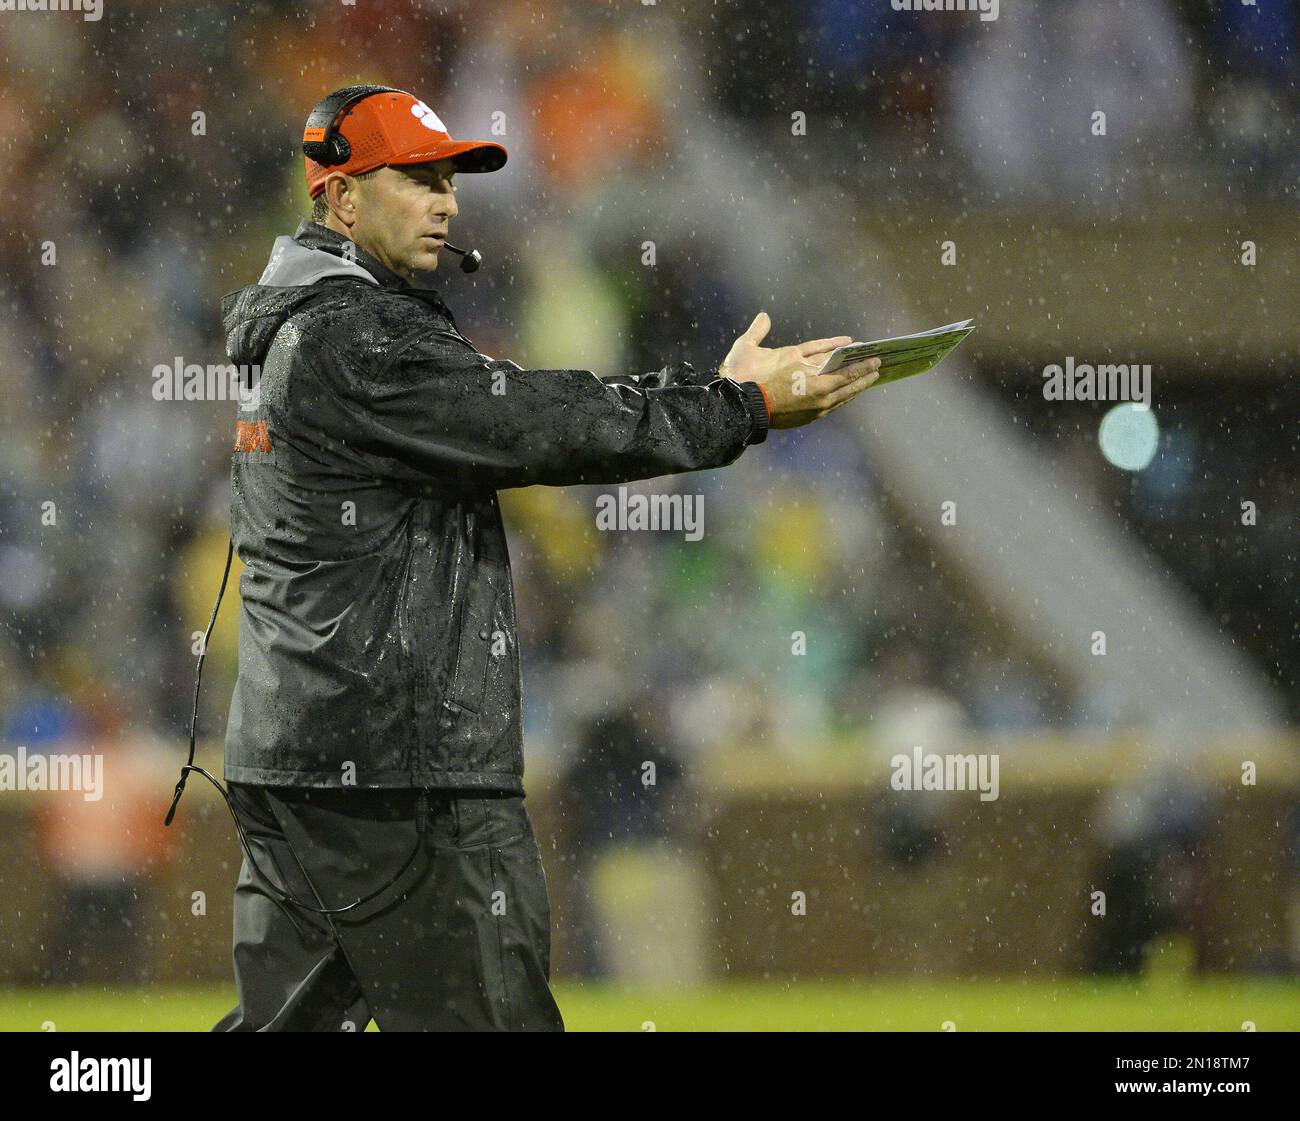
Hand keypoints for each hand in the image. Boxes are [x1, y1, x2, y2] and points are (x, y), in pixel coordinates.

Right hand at [718, 312, 880, 428]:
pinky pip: (837, 403)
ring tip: (873, 376)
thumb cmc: (742, 377)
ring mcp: (815, 398)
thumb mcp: (746, 348)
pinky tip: (855, 393)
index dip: (841, 346)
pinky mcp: (813, 414)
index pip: (826, 349)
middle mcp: (811, 379)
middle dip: (862, 366)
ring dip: (860, 382)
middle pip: (844, 371)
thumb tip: (764, 315)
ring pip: (845, 389)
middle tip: (877, 362)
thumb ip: (758, 330)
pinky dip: (848, 396)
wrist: (742, 408)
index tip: (855, 344)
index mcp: (796, 359)